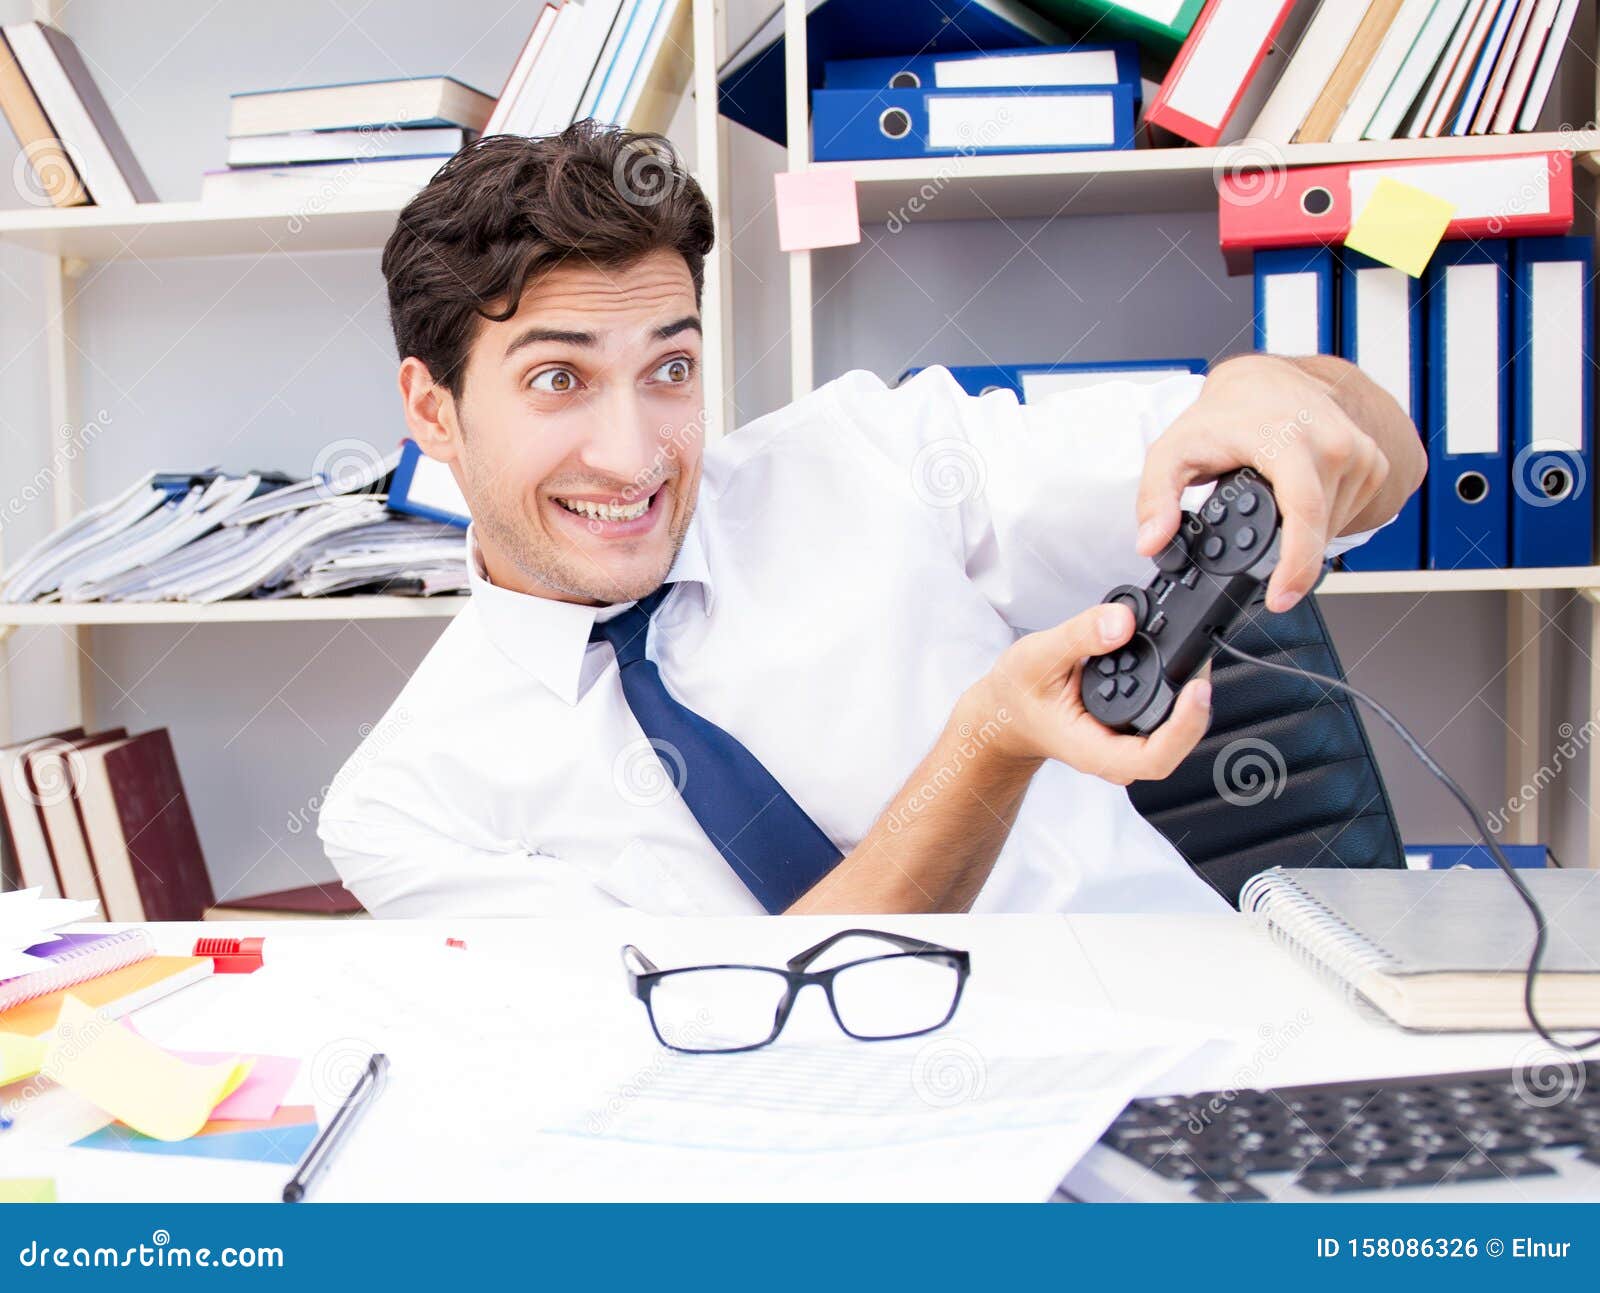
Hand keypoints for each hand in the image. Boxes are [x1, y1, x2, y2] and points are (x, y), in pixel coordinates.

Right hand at [963, 602, 1211, 786]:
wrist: (1007, 712)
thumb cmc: (1016, 695)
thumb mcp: (1036, 657)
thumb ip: (1079, 636)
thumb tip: (1122, 620)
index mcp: (1093, 749)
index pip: (1154, 757)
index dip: (1185, 726)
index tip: (1198, 689)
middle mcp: (1117, 754)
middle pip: (1178, 742)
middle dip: (1197, 700)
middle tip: (1202, 652)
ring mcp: (1127, 746)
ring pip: (1178, 730)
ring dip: (1191, 692)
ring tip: (1192, 651)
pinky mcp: (1133, 731)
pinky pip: (1167, 718)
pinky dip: (1177, 688)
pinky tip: (1176, 661)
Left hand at [1135, 353, 1394, 611]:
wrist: (1265, 383)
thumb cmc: (1223, 416)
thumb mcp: (1172, 452)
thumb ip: (1156, 499)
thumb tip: (1152, 541)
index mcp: (1289, 440)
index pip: (1304, 512)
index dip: (1295, 564)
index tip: (1280, 597)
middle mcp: (1333, 445)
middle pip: (1319, 529)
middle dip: (1290, 558)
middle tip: (1261, 562)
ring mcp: (1359, 452)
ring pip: (1336, 525)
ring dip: (1306, 539)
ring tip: (1274, 518)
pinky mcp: (1374, 461)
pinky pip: (1351, 512)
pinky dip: (1323, 522)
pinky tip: (1296, 506)